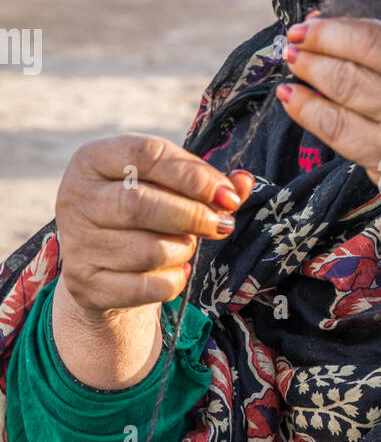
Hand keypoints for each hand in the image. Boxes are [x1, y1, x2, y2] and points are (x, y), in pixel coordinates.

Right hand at [55, 133, 254, 317]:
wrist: (103, 264)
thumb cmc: (142, 211)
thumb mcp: (166, 185)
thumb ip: (204, 181)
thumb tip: (243, 182)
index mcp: (93, 159)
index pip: (147, 155)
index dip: (194, 175)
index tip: (227, 196)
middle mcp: (76, 198)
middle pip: (141, 205)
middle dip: (194, 216)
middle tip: (222, 225)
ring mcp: (77, 244)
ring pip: (151, 250)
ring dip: (185, 250)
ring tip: (187, 245)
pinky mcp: (86, 285)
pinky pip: (148, 287)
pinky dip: (175, 280)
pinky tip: (178, 270)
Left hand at [275, 16, 380, 186]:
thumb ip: (378, 40)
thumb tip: (318, 21)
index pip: (370, 43)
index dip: (329, 34)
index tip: (302, 29)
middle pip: (348, 79)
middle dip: (312, 61)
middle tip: (292, 50)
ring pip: (337, 118)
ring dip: (305, 93)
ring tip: (290, 75)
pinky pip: (340, 143)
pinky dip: (310, 118)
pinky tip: (293, 102)